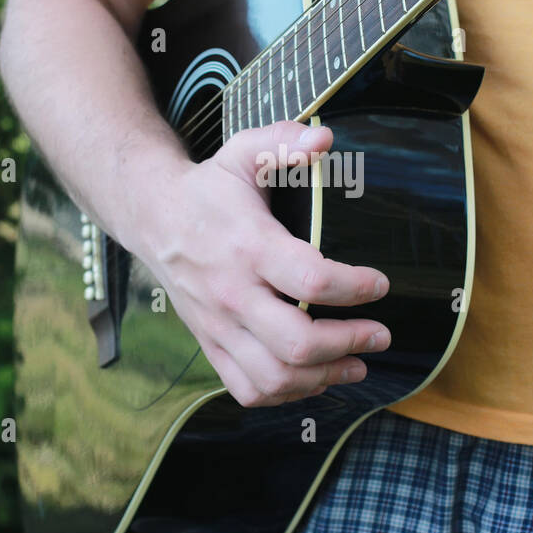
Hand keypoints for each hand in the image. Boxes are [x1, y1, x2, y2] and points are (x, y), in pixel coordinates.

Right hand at [128, 120, 390, 406]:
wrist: (153, 217)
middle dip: (348, 343)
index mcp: (249, 247)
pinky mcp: (210, 344)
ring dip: (324, 377)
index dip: (355, 288)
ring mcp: (218, 325)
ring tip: (357, 364)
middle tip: (380, 335)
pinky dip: (286, 393)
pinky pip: (248, 388)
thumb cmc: (211, 187)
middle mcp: (232, 293)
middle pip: (296, 343)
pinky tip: (315, 377)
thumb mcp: (245, 152)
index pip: (310, 280)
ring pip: (274, 376)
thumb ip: (285, 141)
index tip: (379, 284)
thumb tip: (325, 139)